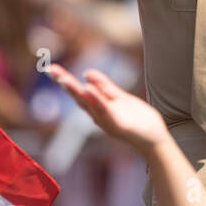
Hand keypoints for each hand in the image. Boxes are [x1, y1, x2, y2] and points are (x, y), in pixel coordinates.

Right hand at [47, 63, 172, 157]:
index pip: (79, 90)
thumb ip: (104, 86)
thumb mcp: (119, 98)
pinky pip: (105, 111)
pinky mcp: (117, 126)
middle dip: (65, 83)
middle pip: (79, 96)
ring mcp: (106, 121)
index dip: (64, 79)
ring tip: (64, 79)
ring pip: (89, 104)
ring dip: (76, 91)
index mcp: (98, 107)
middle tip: (50, 70)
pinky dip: (96, 101)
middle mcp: (98, 115)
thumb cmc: (138, 119)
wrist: (155, 138)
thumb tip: (86, 73)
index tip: (50, 67)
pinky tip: (88, 90)